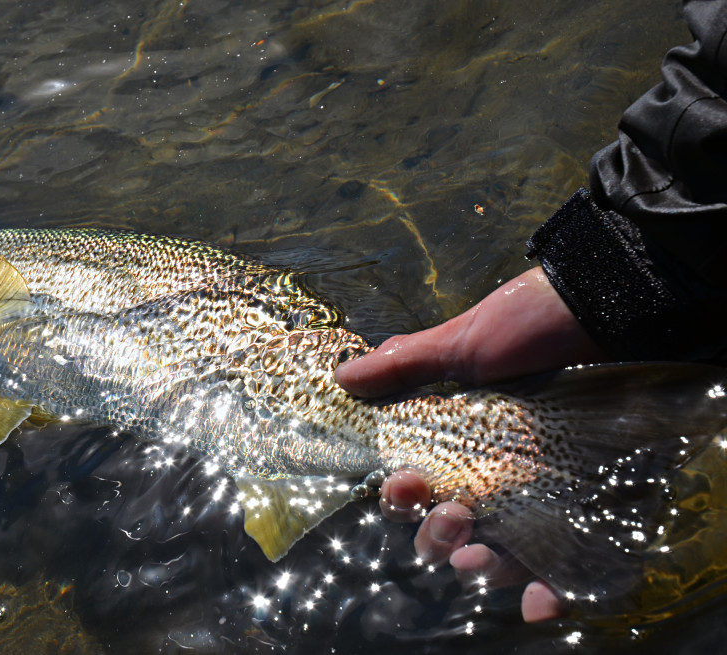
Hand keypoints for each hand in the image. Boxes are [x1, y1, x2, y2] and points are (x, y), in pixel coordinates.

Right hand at [335, 266, 607, 621]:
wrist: (606, 312)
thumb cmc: (528, 324)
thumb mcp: (462, 341)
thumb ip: (405, 364)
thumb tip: (343, 377)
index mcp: (457, 442)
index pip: (416, 491)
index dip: (402, 500)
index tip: (406, 483)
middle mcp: (493, 477)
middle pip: (449, 533)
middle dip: (436, 538)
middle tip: (453, 514)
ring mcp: (539, 498)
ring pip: (498, 558)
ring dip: (478, 566)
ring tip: (482, 551)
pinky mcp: (584, 512)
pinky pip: (563, 569)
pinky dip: (546, 595)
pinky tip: (539, 602)